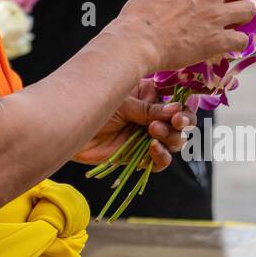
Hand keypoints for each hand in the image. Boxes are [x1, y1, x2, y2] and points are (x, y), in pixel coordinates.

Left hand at [74, 96, 194, 171]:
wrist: (70, 128)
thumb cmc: (92, 104)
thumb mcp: (123, 102)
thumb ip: (149, 108)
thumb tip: (177, 110)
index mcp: (149, 94)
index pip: (177, 98)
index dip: (185, 104)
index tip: (181, 107)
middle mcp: (152, 115)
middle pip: (182, 121)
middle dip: (183, 122)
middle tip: (176, 121)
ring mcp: (147, 136)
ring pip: (176, 141)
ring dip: (171, 137)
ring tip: (153, 130)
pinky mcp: (140, 157)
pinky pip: (160, 161)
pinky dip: (162, 156)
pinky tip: (153, 148)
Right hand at [113, 0, 253, 72]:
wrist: (137, 41)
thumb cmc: (136, 17)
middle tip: (234, 1)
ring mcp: (215, 15)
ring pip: (249, 9)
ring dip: (243, 16)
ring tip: (234, 23)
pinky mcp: (218, 39)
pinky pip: (242, 39)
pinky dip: (237, 42)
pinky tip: (228, 44)